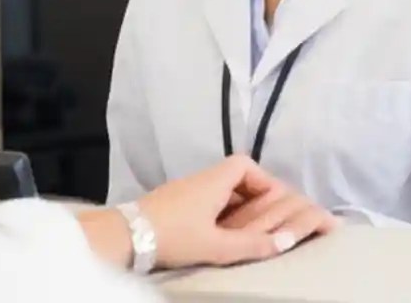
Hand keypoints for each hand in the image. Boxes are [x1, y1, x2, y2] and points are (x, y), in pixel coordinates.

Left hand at [137, 154, 318, 268]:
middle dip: (253, 195)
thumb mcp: (216, 245)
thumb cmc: (173, 235)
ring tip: (246, 229)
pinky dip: (219, 211)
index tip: (274, 202)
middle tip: (265, 218)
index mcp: (213, 181)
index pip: (245, 164)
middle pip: (234, 176)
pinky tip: (219, 233)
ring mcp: (184, 190)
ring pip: (219, 189)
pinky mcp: (173, 203)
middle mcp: (200, 180)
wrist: (124, 237)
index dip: (264, 179)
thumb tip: (286, 241)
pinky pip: (205, 199)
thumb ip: (251, 245)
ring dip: (235, 205)